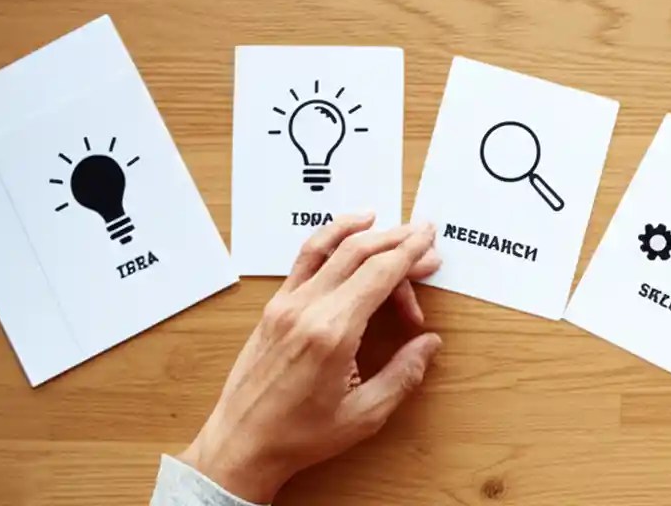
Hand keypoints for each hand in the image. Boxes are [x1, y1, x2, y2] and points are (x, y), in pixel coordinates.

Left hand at [179, 214, 442, 503]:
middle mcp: (306, 309)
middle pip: (359, 254)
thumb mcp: (363, 415)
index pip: (379, 274)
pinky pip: (304, 259)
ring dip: (364, 232)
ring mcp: (285, 304)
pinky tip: (346, 234)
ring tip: (391, 225)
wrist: (240, 445)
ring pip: (330, 248)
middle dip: (398, 242)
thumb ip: (403, 375)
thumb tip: (429, 344)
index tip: (430, 241)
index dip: (409, 253)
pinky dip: (329, 238)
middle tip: (426, 243)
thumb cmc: (299, 436)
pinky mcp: (274, 308)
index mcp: (332, 334)